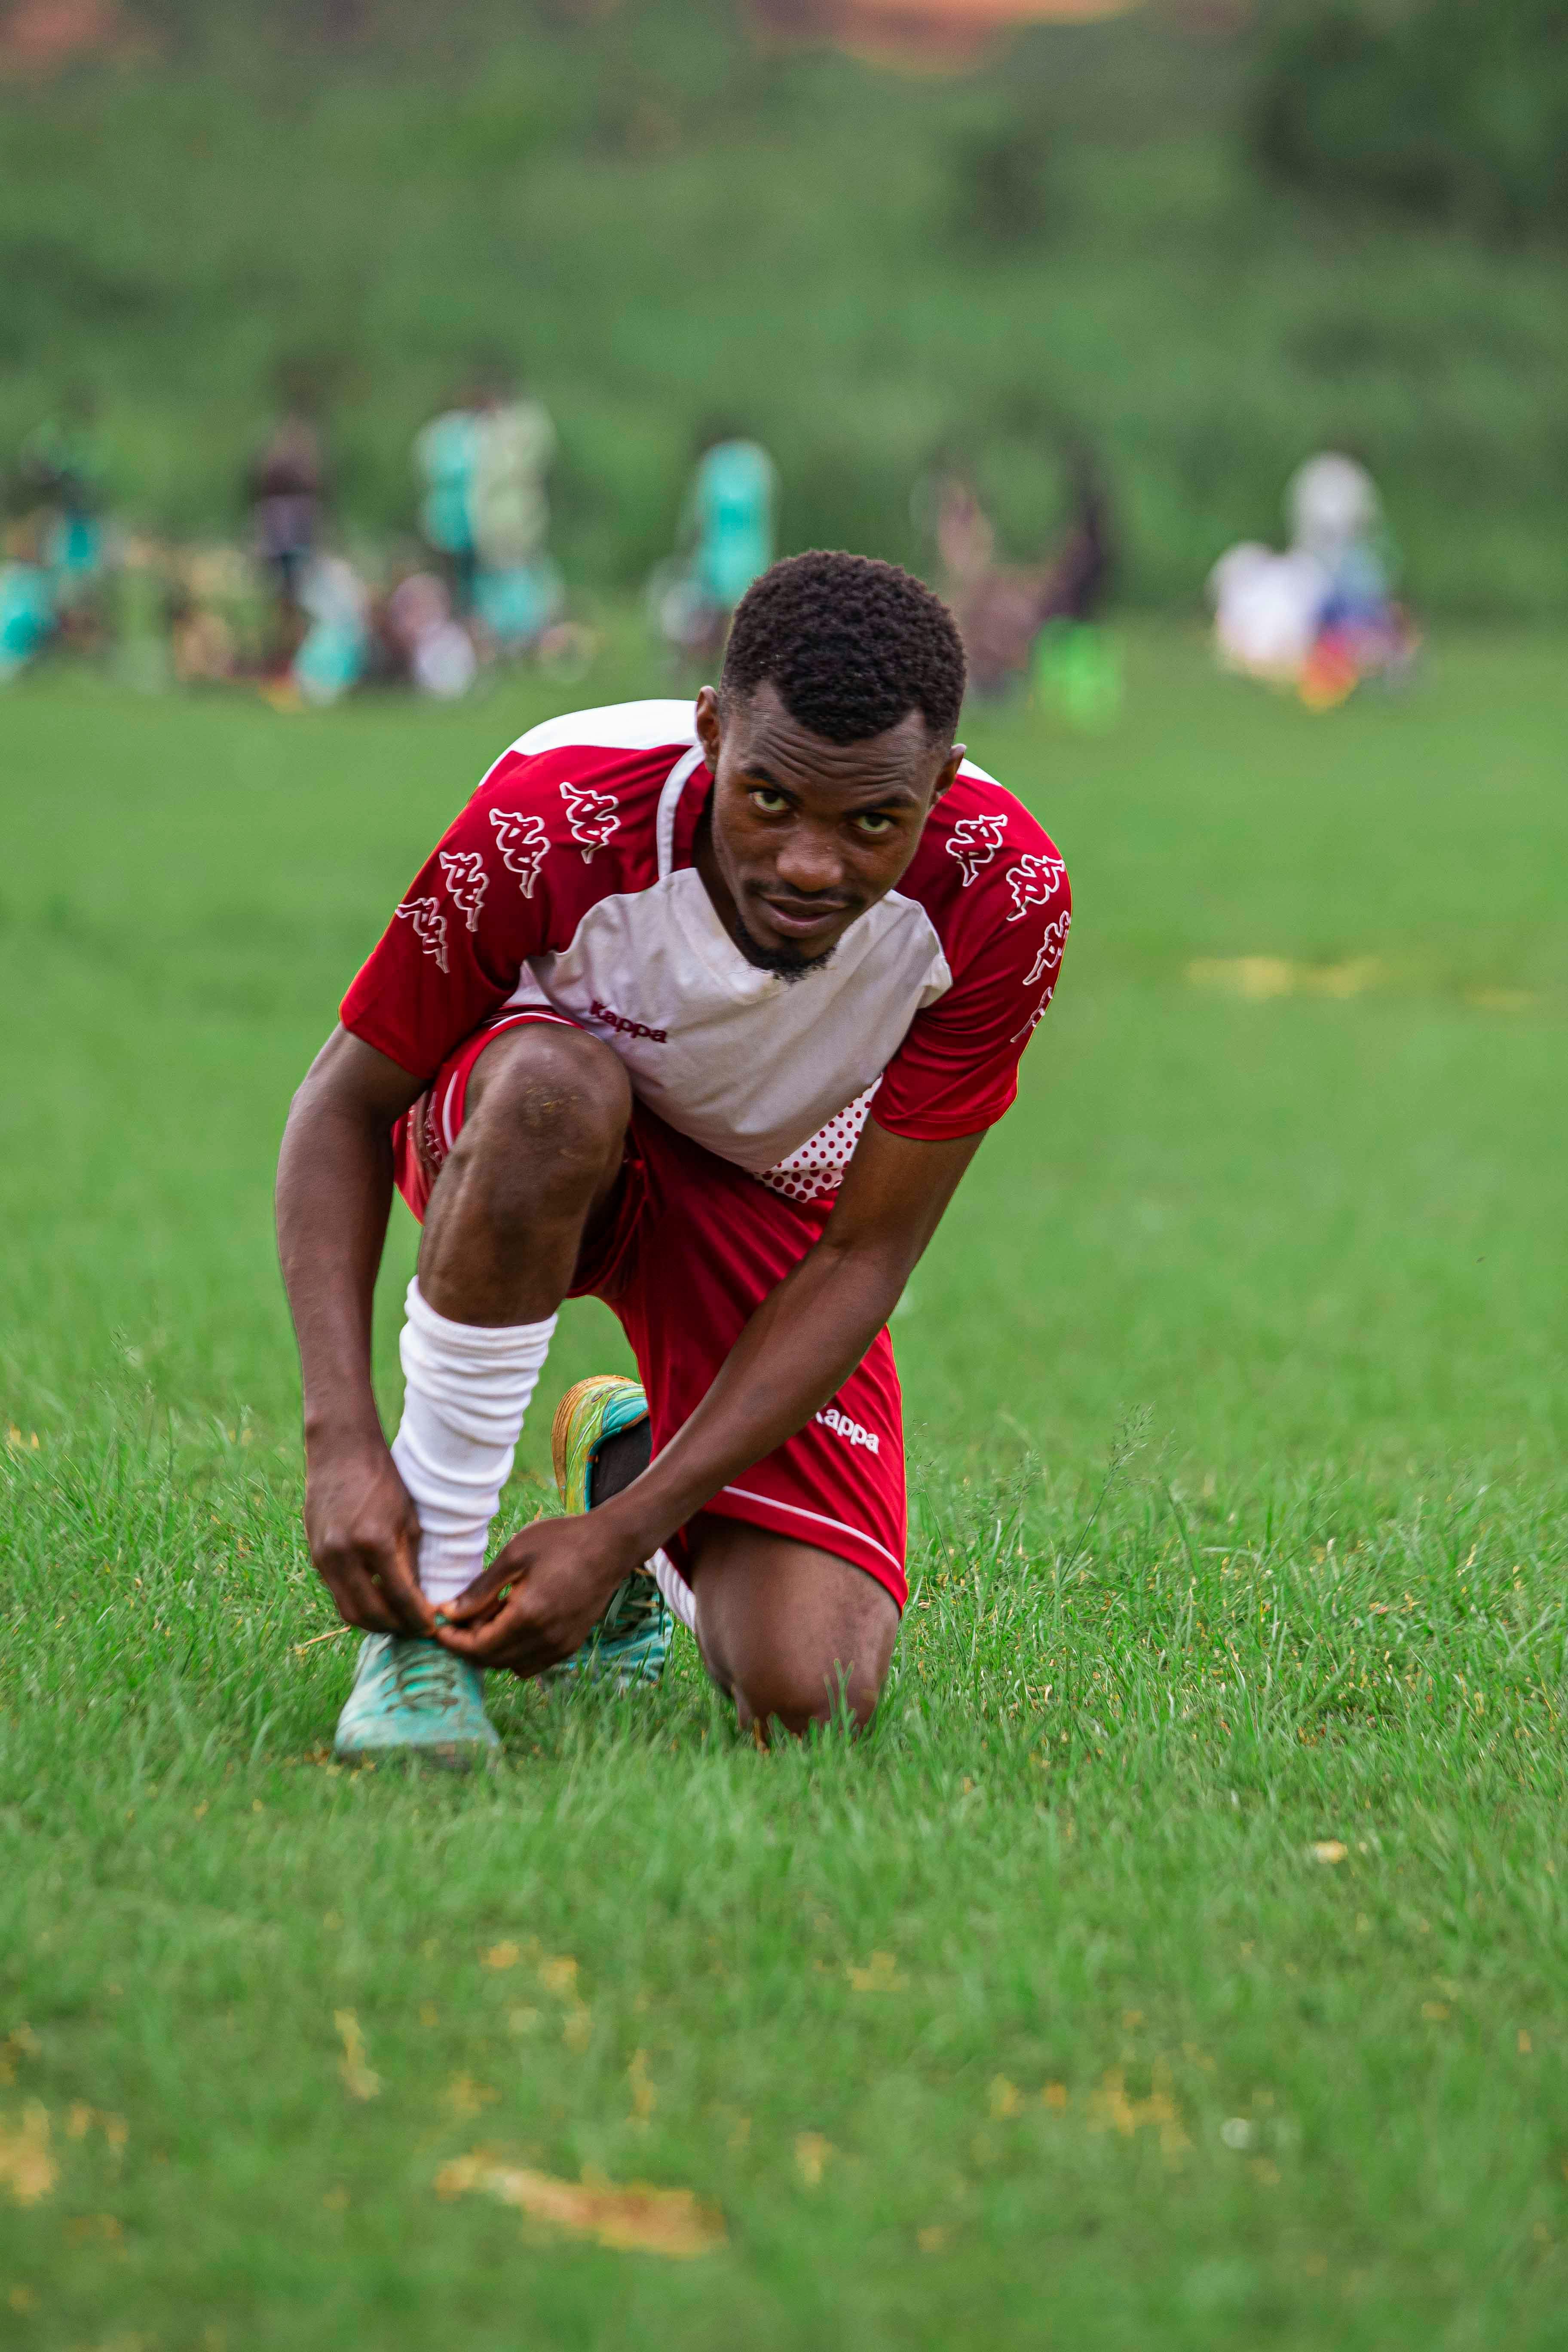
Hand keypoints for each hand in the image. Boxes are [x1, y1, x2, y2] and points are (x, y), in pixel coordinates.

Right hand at [303, 1438, 432, 1635]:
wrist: (341, 1452)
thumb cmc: (383, 1480)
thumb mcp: (408, 1519)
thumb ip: (411, 1562)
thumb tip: (419, 1600)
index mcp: (374, 1543)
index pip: (400, 1598)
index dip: (417, 1619)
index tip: (432, 1628)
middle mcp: (344, 1555)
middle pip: (369, 1614)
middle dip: (395, 1628)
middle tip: (415, 1630)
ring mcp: (324, 1557)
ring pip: (348, 1610)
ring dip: (373, 1622)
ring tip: (397, 1622)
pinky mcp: (315, 1555)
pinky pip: (337, 1592)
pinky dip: (357, 1603)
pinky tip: (376, 1602)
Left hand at [433, 1514, 638, 1676]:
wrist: (611, 1545)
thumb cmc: (561, 1541)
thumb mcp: (515, 1554)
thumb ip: (481, 1589)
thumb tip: (449, 1614)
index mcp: (528, 1616)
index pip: (478, 1647)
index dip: (453, 1641)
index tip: (436, 1627)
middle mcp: (546, 1639)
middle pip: (492, 1661)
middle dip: (468, 1646)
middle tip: (455, 1622)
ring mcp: (561, 1645)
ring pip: (511, 1666)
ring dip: (491, 1651)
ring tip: (486, 1618)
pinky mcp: (571, 1644)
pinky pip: (532, 1662)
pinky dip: (514, 1652)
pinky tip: (512, 1623)